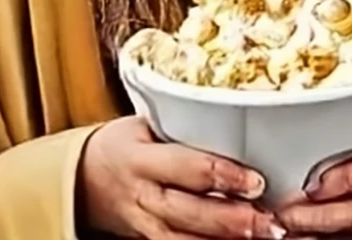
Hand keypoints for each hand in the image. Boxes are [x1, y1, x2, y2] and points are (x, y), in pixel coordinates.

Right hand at [78, 115, 286, 238]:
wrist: (82, 178)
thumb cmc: (122, 144)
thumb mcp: (144, 126)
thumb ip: (182, 130)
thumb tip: (235, 122)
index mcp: (141, 158)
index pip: (188, 167)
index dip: (224, 175)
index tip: (256, 180)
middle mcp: (143, 195)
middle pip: (192, 212)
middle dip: (233, 219)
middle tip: (269, 221)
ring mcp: (145, 224)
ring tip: (262, 237)